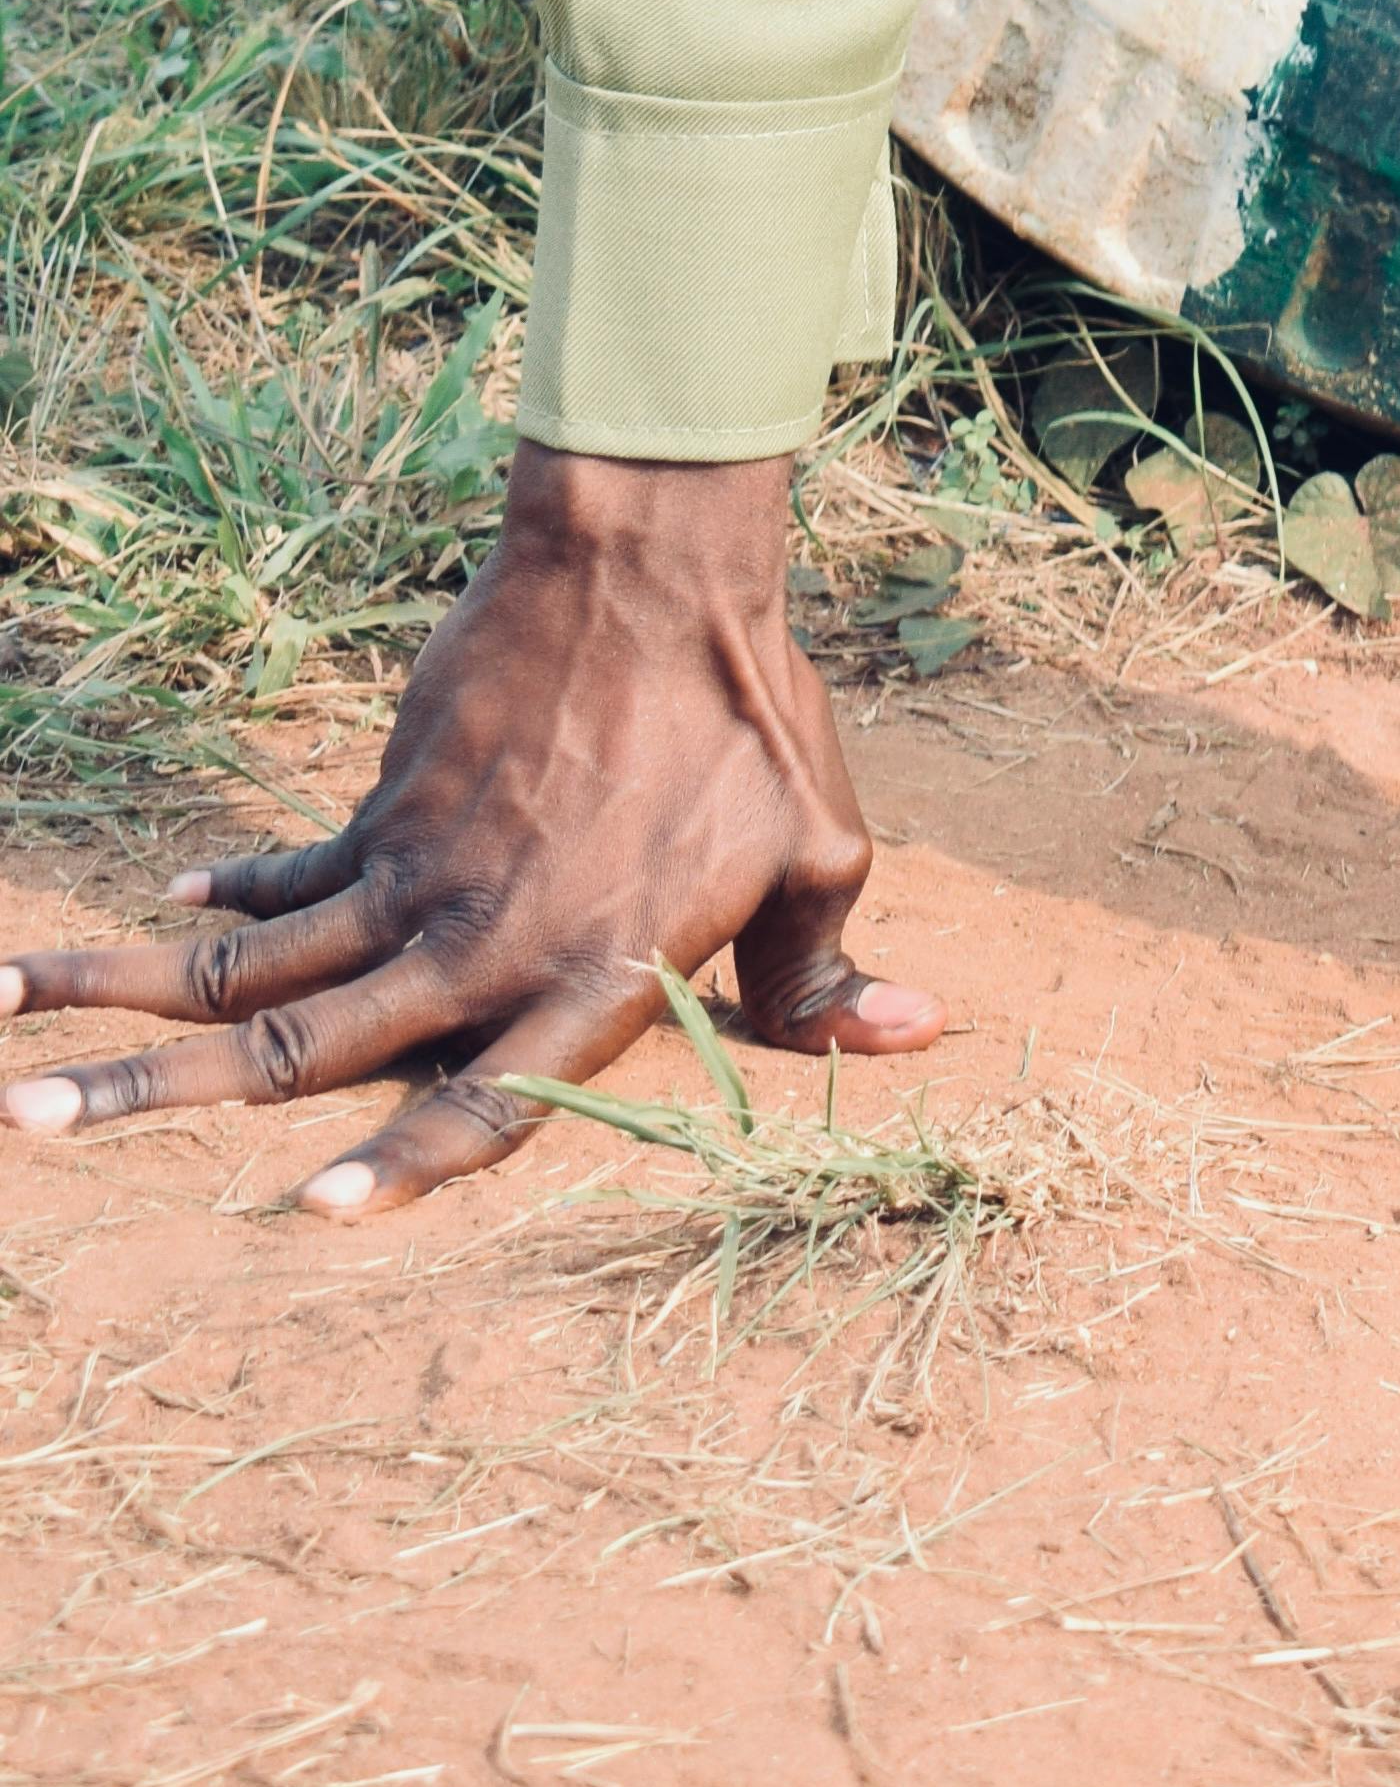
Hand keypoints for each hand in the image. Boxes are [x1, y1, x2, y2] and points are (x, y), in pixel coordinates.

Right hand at [0, 447, 938, 1218]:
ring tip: (10, 1038)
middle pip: (297, 1054)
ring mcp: (419, 876)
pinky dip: (220, 898)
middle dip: (157, 1101)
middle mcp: (481, 946)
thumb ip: (826, 971)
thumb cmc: (750, 717)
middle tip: (30, 1132)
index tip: (305, 1220)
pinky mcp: (390, 804)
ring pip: (247, 968)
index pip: (483, 1106)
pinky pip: (287, 876)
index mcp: (589, 979)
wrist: (655, 567)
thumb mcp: (818, 849)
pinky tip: (154, 912)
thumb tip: (921, 1033)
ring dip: (121, 1000)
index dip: (404, 1168)